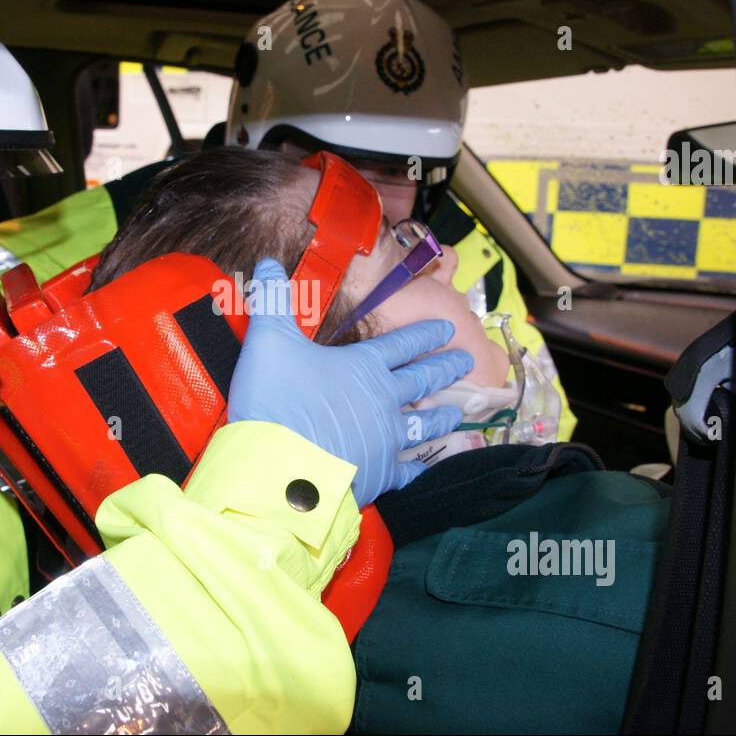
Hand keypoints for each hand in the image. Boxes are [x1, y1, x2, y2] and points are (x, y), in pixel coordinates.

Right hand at [228, 258, 472, 503]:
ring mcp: (386, 438)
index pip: (403, 344)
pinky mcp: (380, 473)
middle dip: (446, 368)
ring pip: (424, 424)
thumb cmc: (276, 399)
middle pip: (423, 379)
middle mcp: (384, 399)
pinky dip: (418, 468)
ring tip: (458, 412)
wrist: (278, 466)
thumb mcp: (269, 340)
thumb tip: (267, 261)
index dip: (425, 333)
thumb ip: (273, 301)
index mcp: (364, 366)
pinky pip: (407, 470)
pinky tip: (425, 468)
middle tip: (467, 361)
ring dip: (442, 416)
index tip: (447, 327)